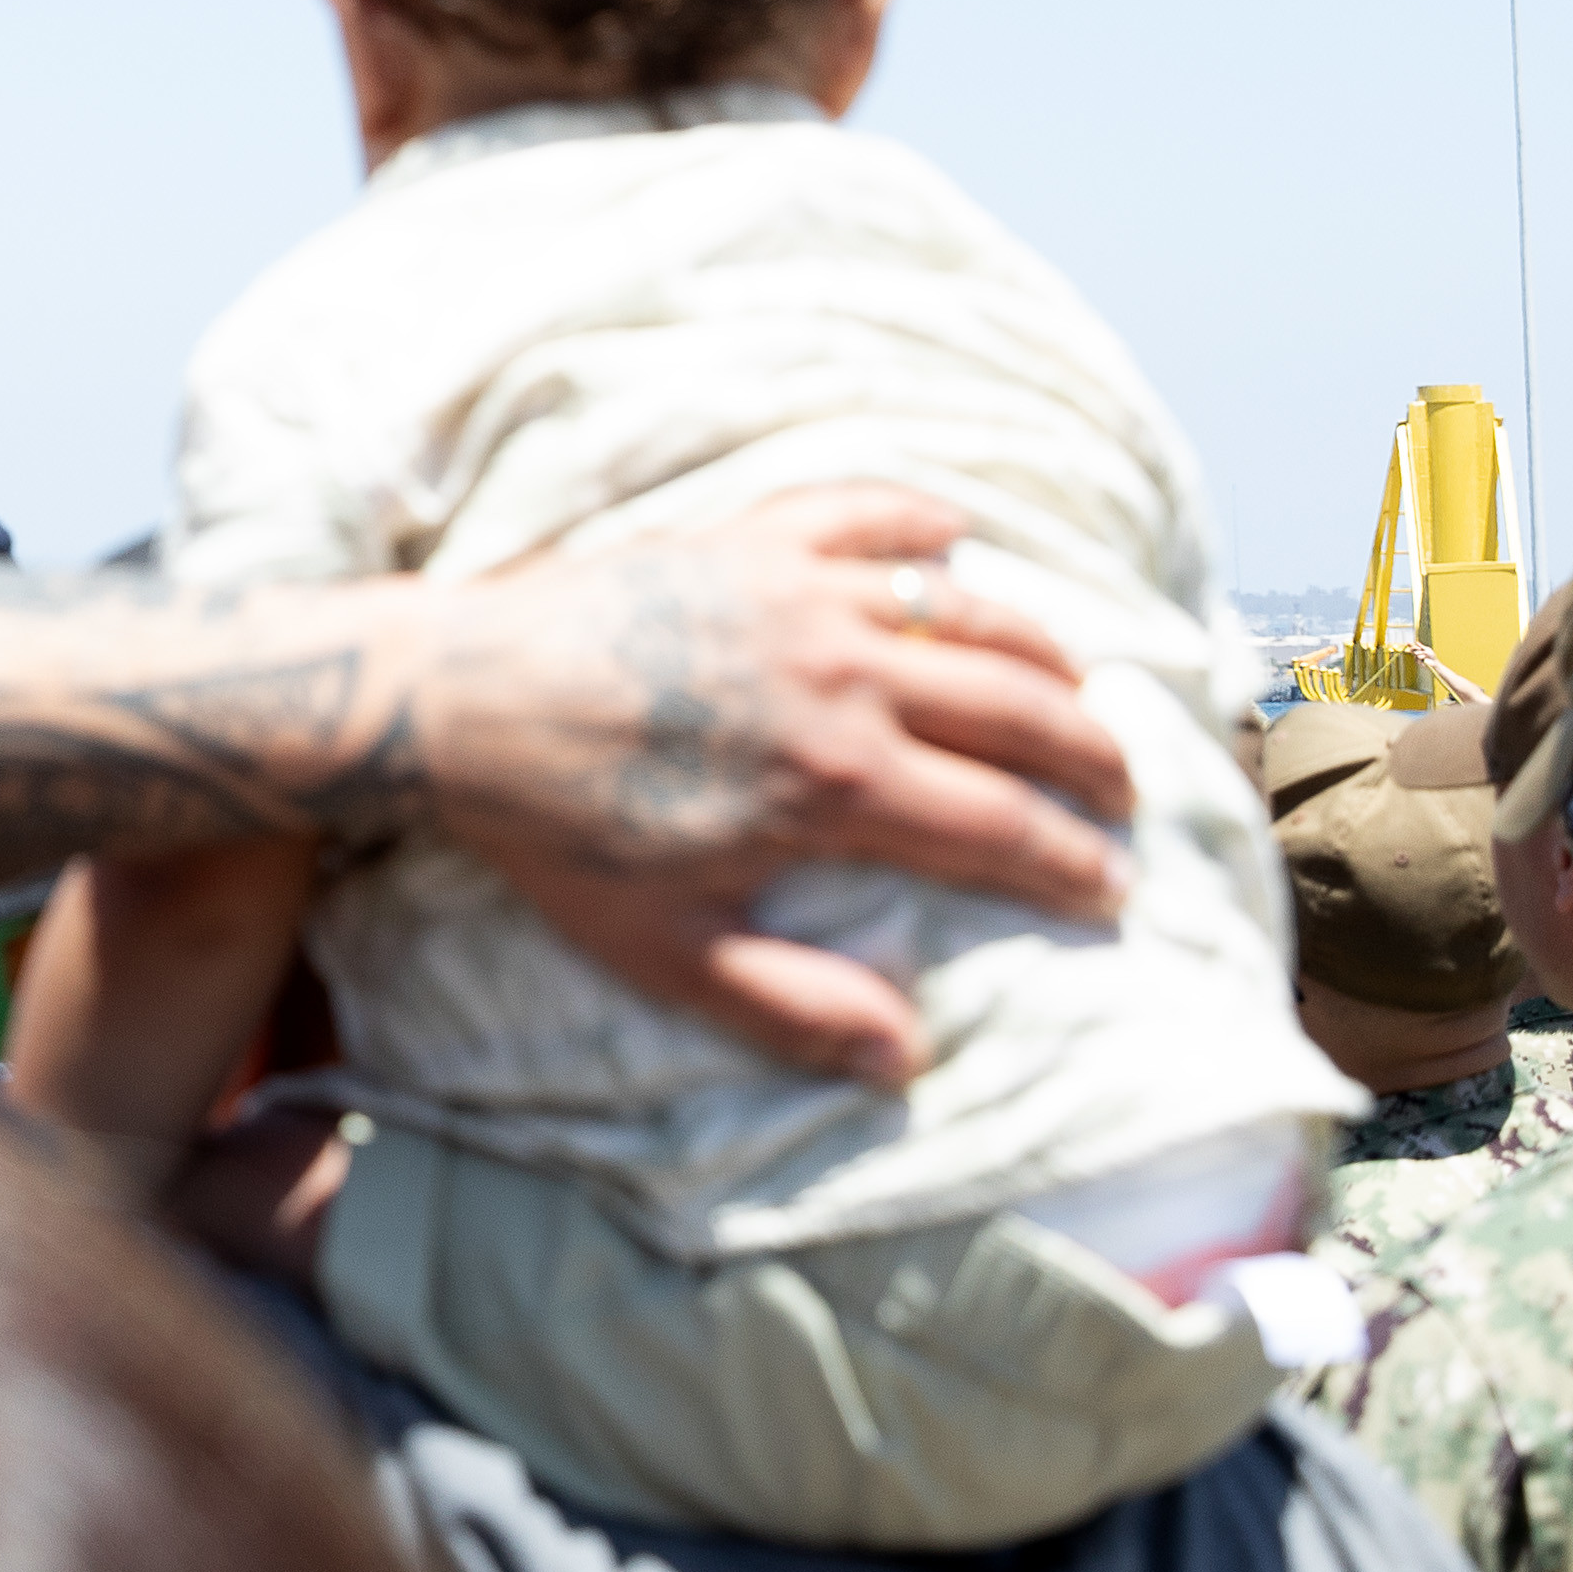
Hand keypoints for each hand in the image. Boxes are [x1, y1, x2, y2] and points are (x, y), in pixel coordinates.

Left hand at [422, 486, 1136, 1082]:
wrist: (451, 701)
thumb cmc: (553, 832)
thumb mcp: (663, 948)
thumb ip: (788, 1007)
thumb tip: (905, 1060)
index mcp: (837, 782)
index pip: (1004, 831)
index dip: (1074, 866)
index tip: (1111, 891)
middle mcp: (844, 676)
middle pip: (1024, 711)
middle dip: (1094, 758)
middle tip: (1121, 792)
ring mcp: (800, 595)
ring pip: (972, 609)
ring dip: (1042, 651)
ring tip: (1073, 689)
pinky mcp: (747, 540)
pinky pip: (867, 511)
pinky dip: (922, 519)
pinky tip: (958, 537)